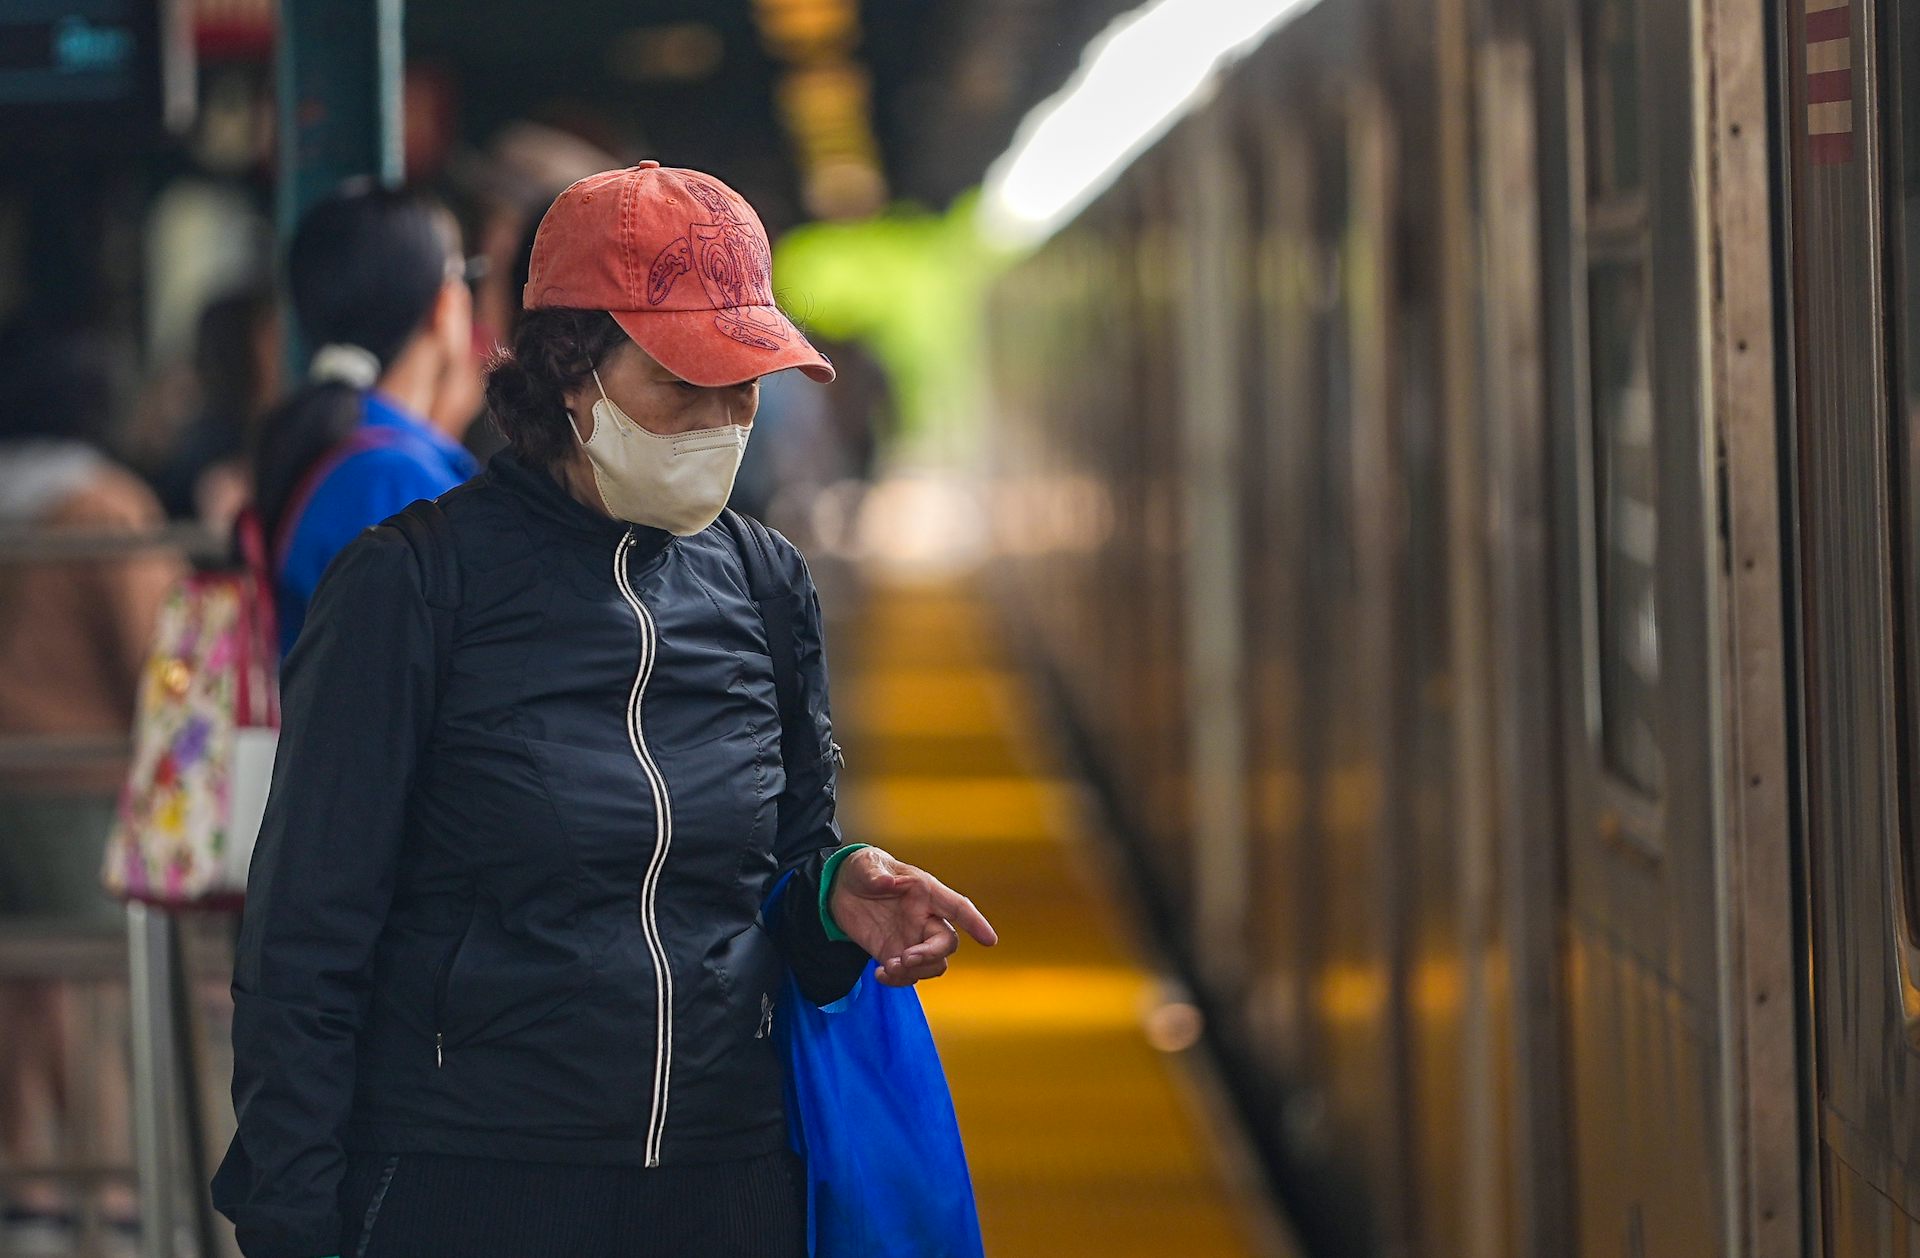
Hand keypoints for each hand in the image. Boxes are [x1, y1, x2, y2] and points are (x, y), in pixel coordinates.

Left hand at [827, 847, 997, 986]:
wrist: (841, 889)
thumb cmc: (863, 869)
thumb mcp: (865, 864)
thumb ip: (875, 874)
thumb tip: (887, 883)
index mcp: (924, 892)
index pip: (957, 907)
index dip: (975, 923)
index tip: (989, 941)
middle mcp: (924, 918)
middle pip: (946, 944)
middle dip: (931, 955)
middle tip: (905, 958)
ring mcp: (911, 939)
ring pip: (932, 965)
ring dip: (914, 972)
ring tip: (888, 967)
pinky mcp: (894, 954)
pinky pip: (908, 976)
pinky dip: (897, 981)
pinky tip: (880, 974)